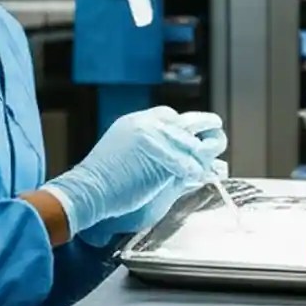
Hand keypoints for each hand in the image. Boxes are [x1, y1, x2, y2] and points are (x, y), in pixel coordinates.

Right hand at [41, 109, 225, 235]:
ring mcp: (154, 140)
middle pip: (185, 124)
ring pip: (191, 144)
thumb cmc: (104, 182)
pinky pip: (188, 163)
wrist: (88, 191)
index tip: (194, 133)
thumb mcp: (126, 153)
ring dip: (205, 153)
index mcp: (135, 123)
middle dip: (205, 130)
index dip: (184, 125)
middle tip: (218, 135)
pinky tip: (200, 176)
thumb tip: (171, 154)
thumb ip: (149, 148)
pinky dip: (197, 171)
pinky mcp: (160, 158)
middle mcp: (145, 125)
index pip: (168, 115)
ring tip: (214, 160)